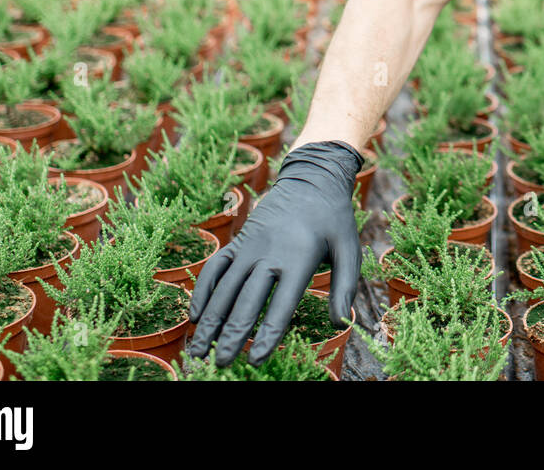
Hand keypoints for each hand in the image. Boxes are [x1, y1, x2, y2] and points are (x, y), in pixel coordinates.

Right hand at [187, 139, 362, 366]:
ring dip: (210, 320)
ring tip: (198, 349)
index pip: (281, 304)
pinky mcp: (239, 241)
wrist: (311, 178)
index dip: (267, 334)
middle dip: (232, 334)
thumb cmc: (333, 219)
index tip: (255, 360)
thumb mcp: (349, 248)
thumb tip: (342, 324)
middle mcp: (269, 253)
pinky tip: (195, 315)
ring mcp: (250, 246)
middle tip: (221, 364)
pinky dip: (202, 290)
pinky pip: (215, 267)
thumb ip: (345, 286)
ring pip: (225, 287)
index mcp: (299, 258)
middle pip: (246, 300)